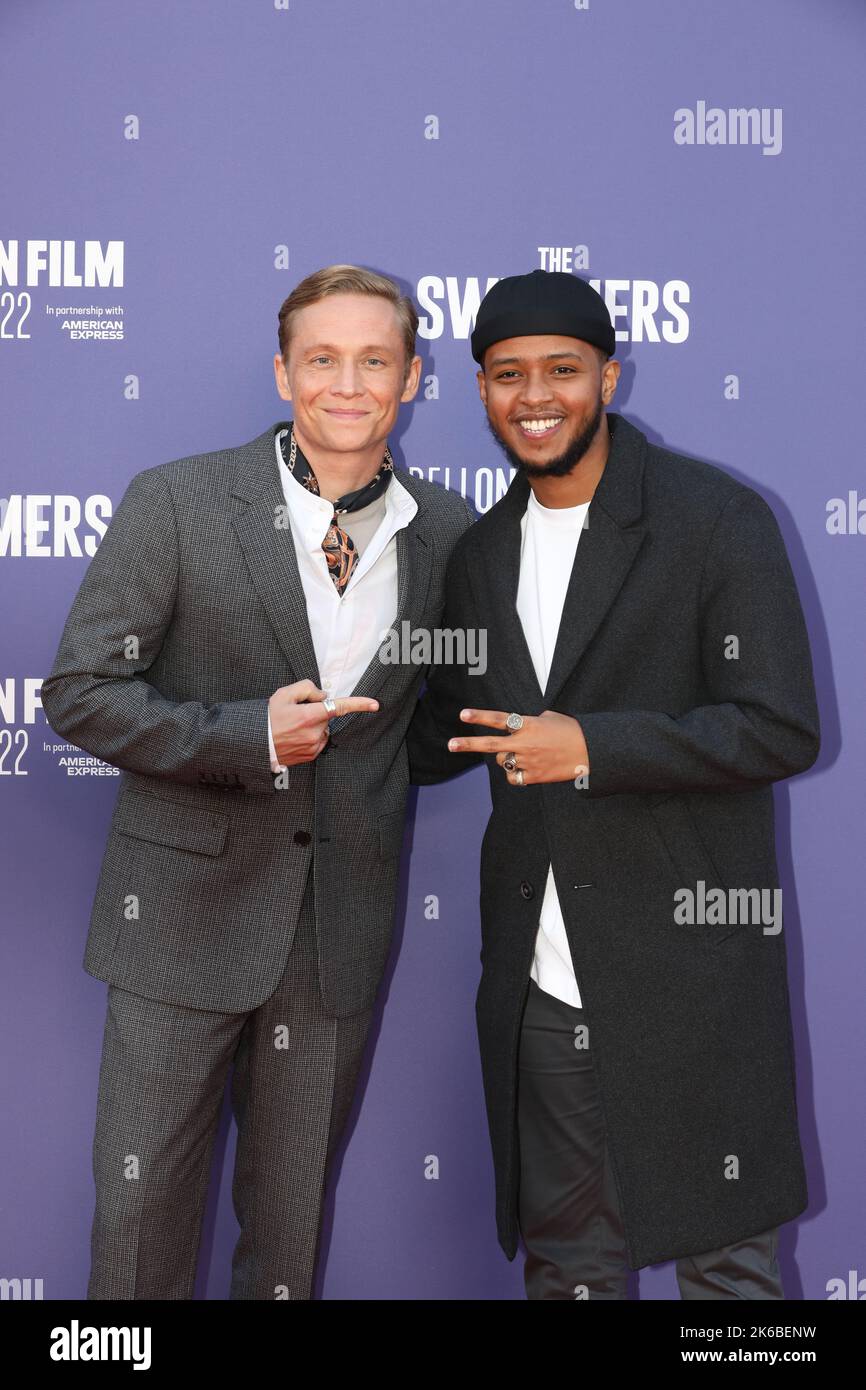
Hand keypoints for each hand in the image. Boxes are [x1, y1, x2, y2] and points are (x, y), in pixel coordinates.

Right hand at [269, 680, 378, 766]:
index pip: (340, 707)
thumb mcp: (283, 695)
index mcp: (309, 716)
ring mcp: (313, 746)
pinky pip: (318, 741)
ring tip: (292, 727)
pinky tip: (294, 736)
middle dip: (316, 712)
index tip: (375, 704)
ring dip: (313, 726)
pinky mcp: (311, 755)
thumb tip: (322, 696)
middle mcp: (315, 733)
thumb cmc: (267, 719)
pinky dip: (310, 737)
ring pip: (323, 729)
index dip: (359, 704)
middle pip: (326, 716)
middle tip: (295, 714)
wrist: (256, 744)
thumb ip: (307, 688)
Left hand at [447, 708, 588, 785]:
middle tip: (450, 745)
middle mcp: (525, 743)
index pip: (499, 719)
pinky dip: (515, 772)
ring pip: (502, 760)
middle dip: (468, 744)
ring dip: (506, 756)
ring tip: (522, 753)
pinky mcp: (532, 777)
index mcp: (529, 725)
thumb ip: (529, 721)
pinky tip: (526, 767)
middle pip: (490, 744)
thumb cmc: (571, 731)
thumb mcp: (549, 717)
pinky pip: (513, 776)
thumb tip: (518, 726)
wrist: (590, 752)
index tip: (463, 715)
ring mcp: (528, 761)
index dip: (480, 716)